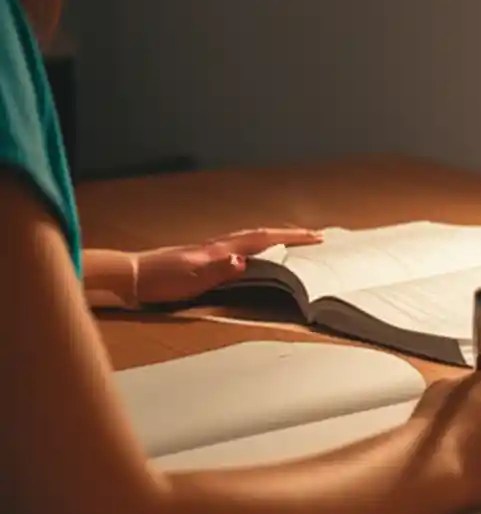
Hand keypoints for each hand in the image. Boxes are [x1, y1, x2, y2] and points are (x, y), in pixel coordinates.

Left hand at [134, 227, 322, 304]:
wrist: (132, 276)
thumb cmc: (160, 281)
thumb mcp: (190, 280)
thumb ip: (218, 270)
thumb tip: (244, 260)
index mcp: (221, 249)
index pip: (263, 238)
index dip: (291, 236)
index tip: (316, 236)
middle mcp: (220, 245)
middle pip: (262, 233)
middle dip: (290, 233)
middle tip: (314, 236)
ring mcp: (212, 249)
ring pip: (252, 238)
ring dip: (276, 237)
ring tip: (292, 240)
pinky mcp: (205, 256)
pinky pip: (242, 246)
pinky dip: (259, 244)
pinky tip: (256, 252)